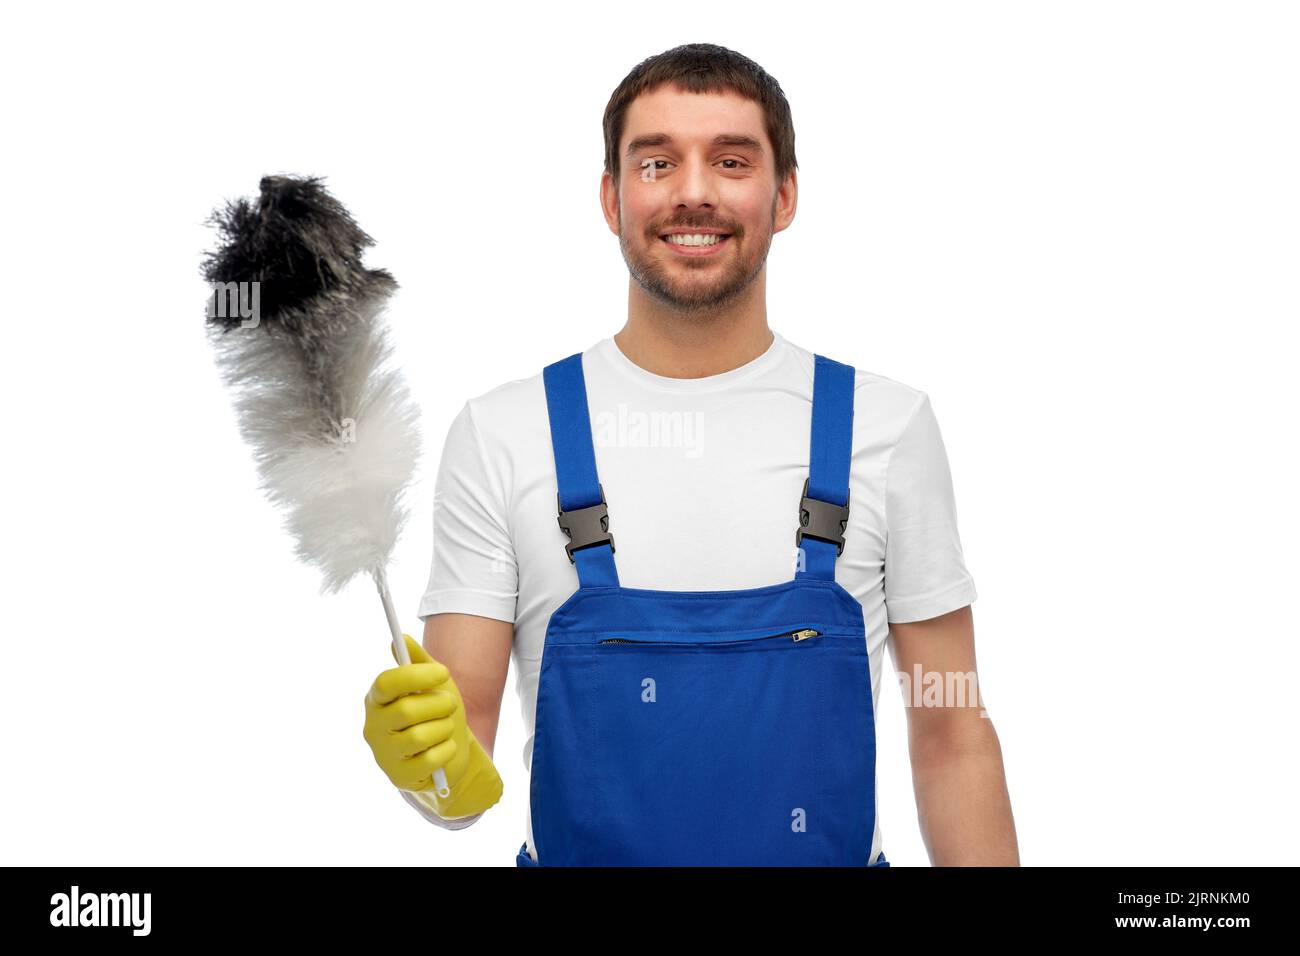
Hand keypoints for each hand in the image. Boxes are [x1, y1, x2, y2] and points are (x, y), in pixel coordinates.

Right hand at [362, 633, 502, 817]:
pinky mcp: (400, 778)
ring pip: (421, 736)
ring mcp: (384, 755)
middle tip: (449, 704)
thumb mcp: (431, 683)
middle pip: (407, 710)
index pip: (387, 683)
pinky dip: (447, 751)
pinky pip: (431, 760)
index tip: (444, 671)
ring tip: (446, 726)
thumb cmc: (436, 712)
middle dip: (438, 705)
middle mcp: (373, 727)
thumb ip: (418, 660)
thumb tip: (400, 638)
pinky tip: (445, 747)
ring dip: (444, 728)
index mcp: (376, 699)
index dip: (417, 676)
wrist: (448, 749)